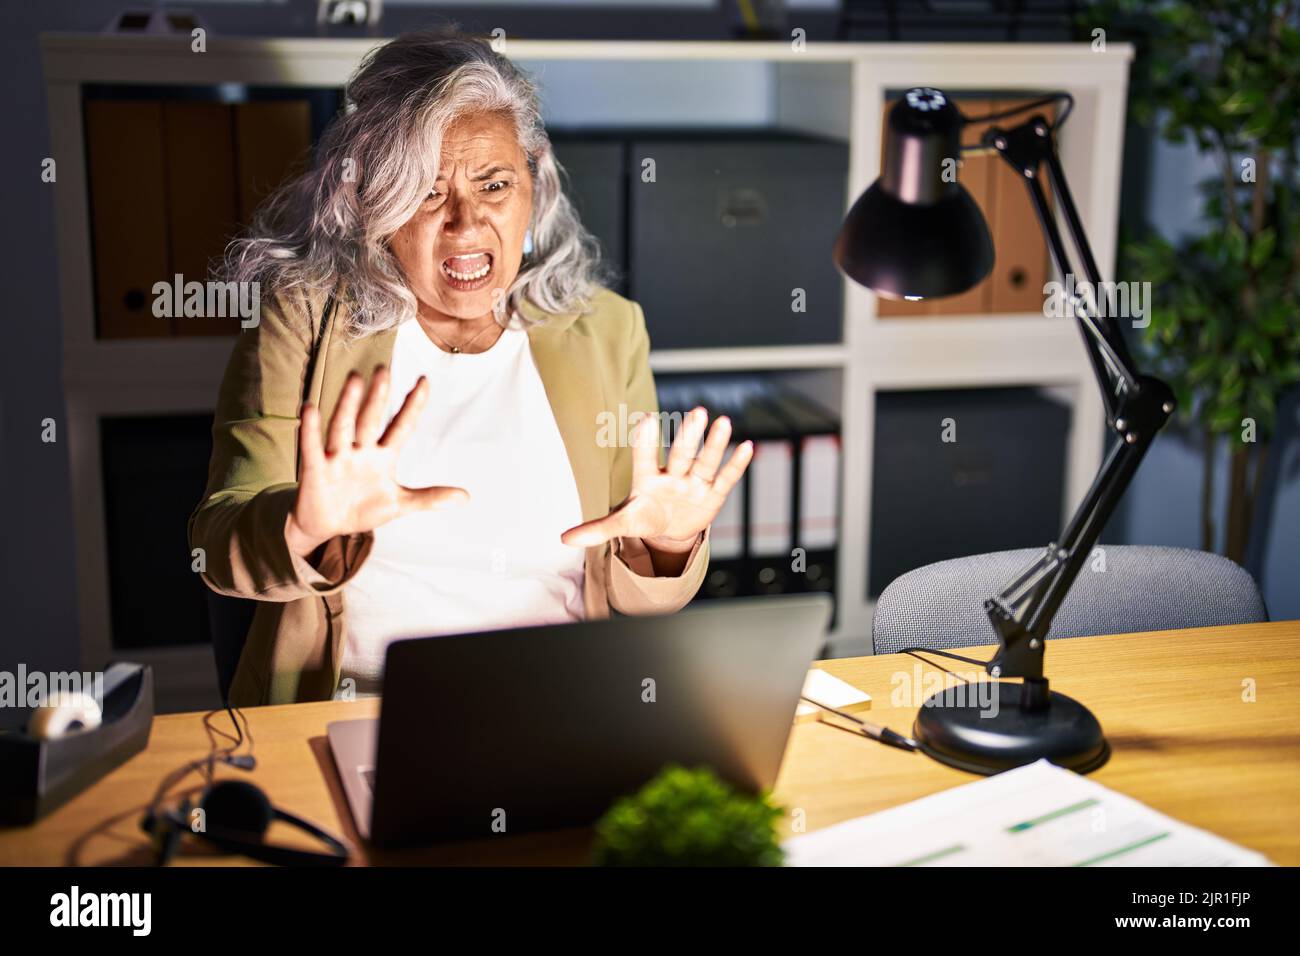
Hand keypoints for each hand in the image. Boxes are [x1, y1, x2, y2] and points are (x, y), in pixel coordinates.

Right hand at [286, 366, 468, 556]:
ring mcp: (337, 457)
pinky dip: (310, 429)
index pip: (401, 426)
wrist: (328, 526)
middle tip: (384, 370)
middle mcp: (361, 450)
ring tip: (355, 380)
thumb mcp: (400, 504)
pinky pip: (312, 447)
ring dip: (348, 405)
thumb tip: (466, 496)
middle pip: (371, 420)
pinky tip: (311, 409)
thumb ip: (430, 497)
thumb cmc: (363, 508)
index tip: (425, 381)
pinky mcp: (316, 469)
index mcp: (383, 456)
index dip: (413, 405)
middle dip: (378, 397)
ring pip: (344, 427)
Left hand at [560, 407, 752, 551]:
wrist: (669, 529)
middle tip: (696, 412)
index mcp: (647, 480)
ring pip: (705, 461)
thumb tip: (564, 538)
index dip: (646, 441)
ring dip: (715, 444)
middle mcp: (672, 475)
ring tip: (724, 421)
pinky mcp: (712, 495)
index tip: (648, 419)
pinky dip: (736, 464)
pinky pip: (725, 478)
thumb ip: (597, 528)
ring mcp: (694, 483)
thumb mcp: (622, 524)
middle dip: (688, 436)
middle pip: (681, 454)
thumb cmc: (644, 518)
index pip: (645, 458)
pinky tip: (748, 446)